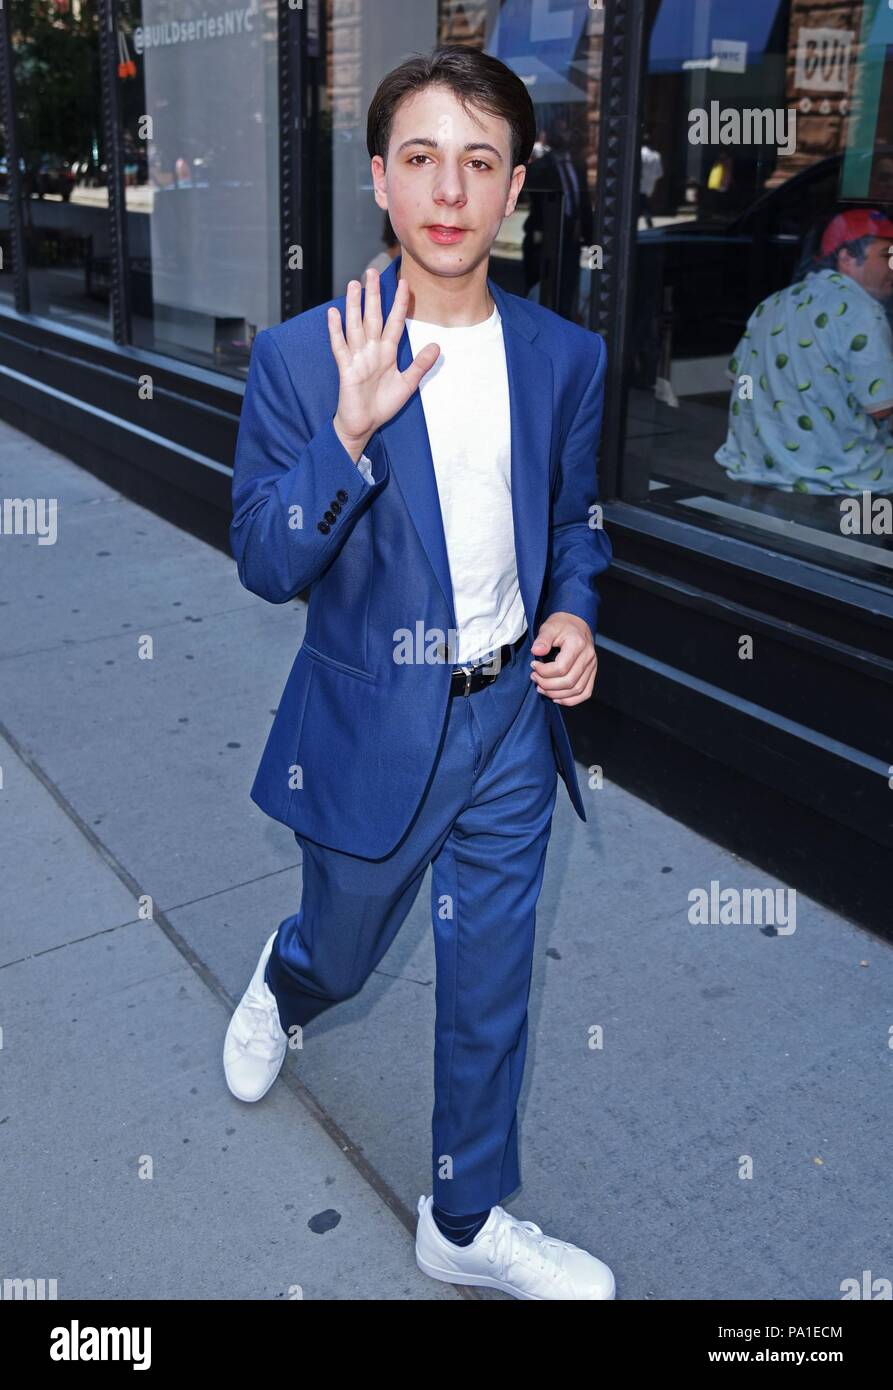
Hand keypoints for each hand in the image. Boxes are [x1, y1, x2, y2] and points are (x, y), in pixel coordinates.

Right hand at [328, 268, 440, 456]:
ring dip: (353, 306)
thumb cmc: (382, 405)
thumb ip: (420, 365)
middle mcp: (371, 350)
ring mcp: (357, 357)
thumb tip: (437, 346)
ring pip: (355, 326)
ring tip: (353, 285)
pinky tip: (333, 313)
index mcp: (387, 352)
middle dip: (373, 295)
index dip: (399, 304)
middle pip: (372, 317)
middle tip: (371, 272)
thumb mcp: (407, 384)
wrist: (363, 424)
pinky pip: (340, 346)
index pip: (394, 322)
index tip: (404, 283)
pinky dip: (336, 330)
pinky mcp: (345, 368)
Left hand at [529, 612, 596, 704]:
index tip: (533, 666)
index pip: (561, 668)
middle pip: (569, 681)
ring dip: (556, 694)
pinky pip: (585, 693)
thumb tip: (536, 651)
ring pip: (576, 690)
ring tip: (541, 688)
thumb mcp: (549, 627)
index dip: (544, 671)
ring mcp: (592, 666)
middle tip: (534, 678)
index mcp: (578, 645)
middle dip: (547, 684)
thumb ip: (542, 639)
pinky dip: (571, 700)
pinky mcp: (592, 673)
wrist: (576, 624)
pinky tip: (556, 698)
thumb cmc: (562, 625)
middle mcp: (588, 657)